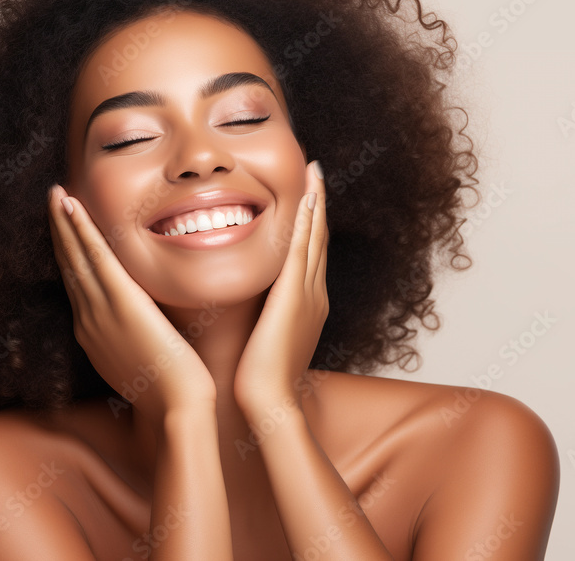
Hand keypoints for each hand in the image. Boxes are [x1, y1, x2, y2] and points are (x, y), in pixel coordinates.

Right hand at [47, 184, 216, 427]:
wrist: (176, 407)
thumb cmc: (168, 391)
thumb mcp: (140, 361)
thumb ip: (133, 338)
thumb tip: (139, 324)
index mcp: (93, 332)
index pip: (77, 284)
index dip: (68, 254)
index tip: (65, 231)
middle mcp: (88, 319)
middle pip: (69, 266)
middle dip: (59, 231)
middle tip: (53, 200)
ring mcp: (100, 310)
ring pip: (76, 256)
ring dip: (64, 222)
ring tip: (57, 194)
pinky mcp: (120, 302)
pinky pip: (94, 257)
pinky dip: (80, 230)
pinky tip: (71, 206)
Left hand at [234, 160, 329, 414]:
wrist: (270, 400)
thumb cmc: (262, 379)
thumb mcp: (269, 341)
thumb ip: (266, 320)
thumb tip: (255, 311)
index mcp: (308, 305)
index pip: (310, 256)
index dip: (311, 226)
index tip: (307, 199)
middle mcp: (315, 294)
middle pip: (319, 240)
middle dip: (318, 206)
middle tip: (317, 174)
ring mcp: (308, 293)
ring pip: (315, 238)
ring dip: (316, 204)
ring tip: (315, 174)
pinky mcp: (295, 294)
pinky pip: (303, 249)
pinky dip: (307, 222)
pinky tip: (306, 198)